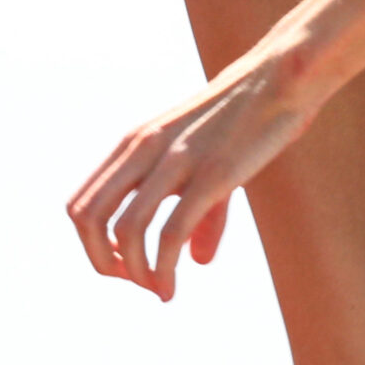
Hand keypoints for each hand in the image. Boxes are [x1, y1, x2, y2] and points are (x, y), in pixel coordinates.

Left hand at [67, 49, 317, 299]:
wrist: (284, 75)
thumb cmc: (248, 116)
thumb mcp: (209, 160)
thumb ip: (200, 212)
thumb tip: (198, 260)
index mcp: (136, 141)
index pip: (81, 204)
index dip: (90, 244)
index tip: (122, 263)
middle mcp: (146, 147)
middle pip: (88, 219)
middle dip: (101, 262)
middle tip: (132, 280)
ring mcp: (178, 159)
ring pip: (124, 230)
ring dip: (133, 273)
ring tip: (157, 289)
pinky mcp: (213, 173)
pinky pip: (171, 234)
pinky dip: (163, 271)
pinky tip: (172, 287)